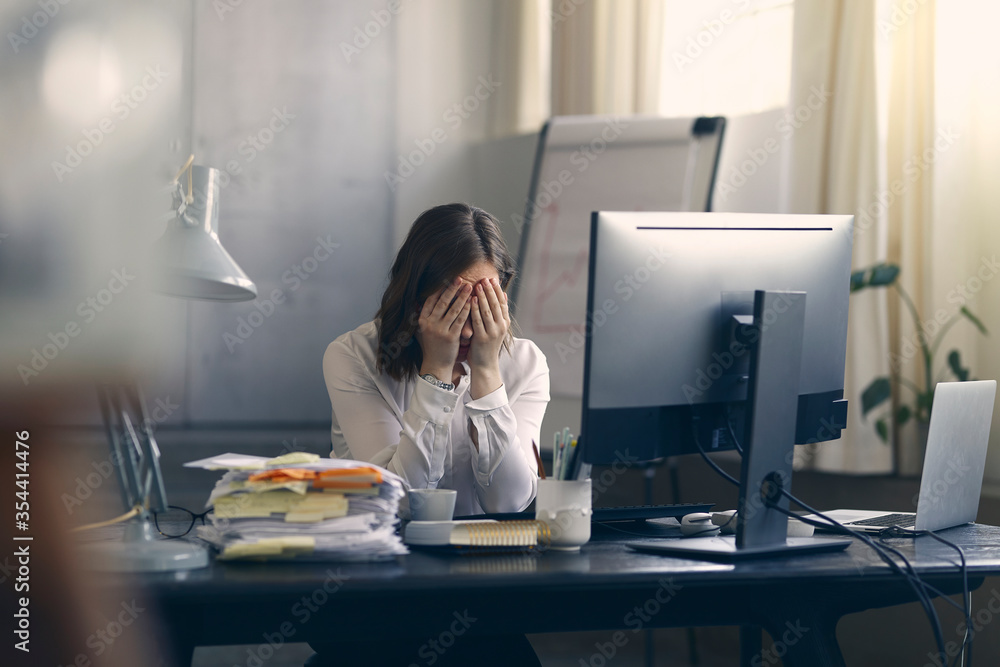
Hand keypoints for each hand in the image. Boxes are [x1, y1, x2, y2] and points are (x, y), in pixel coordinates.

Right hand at [416, 278, 471, 380]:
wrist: (436, 365)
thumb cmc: (433, 345)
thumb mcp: (424, 329)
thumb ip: (425, 315)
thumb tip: (421, 299)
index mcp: (422, 320)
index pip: (431, 300)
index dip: (440, 289)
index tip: (448, 279)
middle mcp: (430, 324)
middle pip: (442, 302)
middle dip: (452, 289)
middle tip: (460, 278)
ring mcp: (440, 330)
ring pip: (453, 309)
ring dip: (462, 297)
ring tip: (469, 286)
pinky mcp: (450, 337)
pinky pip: (460, 320)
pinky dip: (467, 310)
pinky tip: (472, 302)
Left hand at [468, 278, 508, 397]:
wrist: (485, 365)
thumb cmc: (487, 346)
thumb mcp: (496, 328)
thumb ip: (498, 313)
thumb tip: (503, 295)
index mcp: (504, 323)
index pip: (502, 303)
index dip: (497, 291)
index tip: (492, 279)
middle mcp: (501, 327)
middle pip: (496, 304)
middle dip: (490, 290)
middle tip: (485, 278)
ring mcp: (492, 332)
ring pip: (488, 310)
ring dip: (483, 296)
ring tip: (479, 285)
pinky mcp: (482, 338)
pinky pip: (478, 320)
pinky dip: (475, 308)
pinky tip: (471, 299)